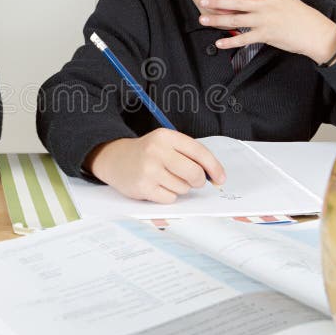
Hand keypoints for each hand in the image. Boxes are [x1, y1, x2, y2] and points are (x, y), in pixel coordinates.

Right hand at [84, 128, 225, 202]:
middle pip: (194, 173)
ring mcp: (149, 170)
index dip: (214, 167)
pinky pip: (170, 198)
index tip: (220, 178)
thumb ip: (189, 155)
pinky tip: (157, 186)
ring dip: (180, 188)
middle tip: (193, 181)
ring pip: (183, 188)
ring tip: (166, 179)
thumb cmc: (147, 153)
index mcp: (166, 136)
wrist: (115, 159)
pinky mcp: (143, 187)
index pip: (199, 152)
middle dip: (198, 181)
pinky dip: (168, 195)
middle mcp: (157, 151)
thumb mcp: (165, 144)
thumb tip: (214, 176)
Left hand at [199, 0, 335, 64]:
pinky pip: (244, 38)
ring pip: (236, 19)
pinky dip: (230, 41)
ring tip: (204, 19)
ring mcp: (265, 20)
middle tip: (203, 1)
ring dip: (217, 19)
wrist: (315, 31)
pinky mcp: (266, 35)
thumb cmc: (300, 16)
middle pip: (237, 3)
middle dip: (218, 2)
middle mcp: (266, 5)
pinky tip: (220, 42)